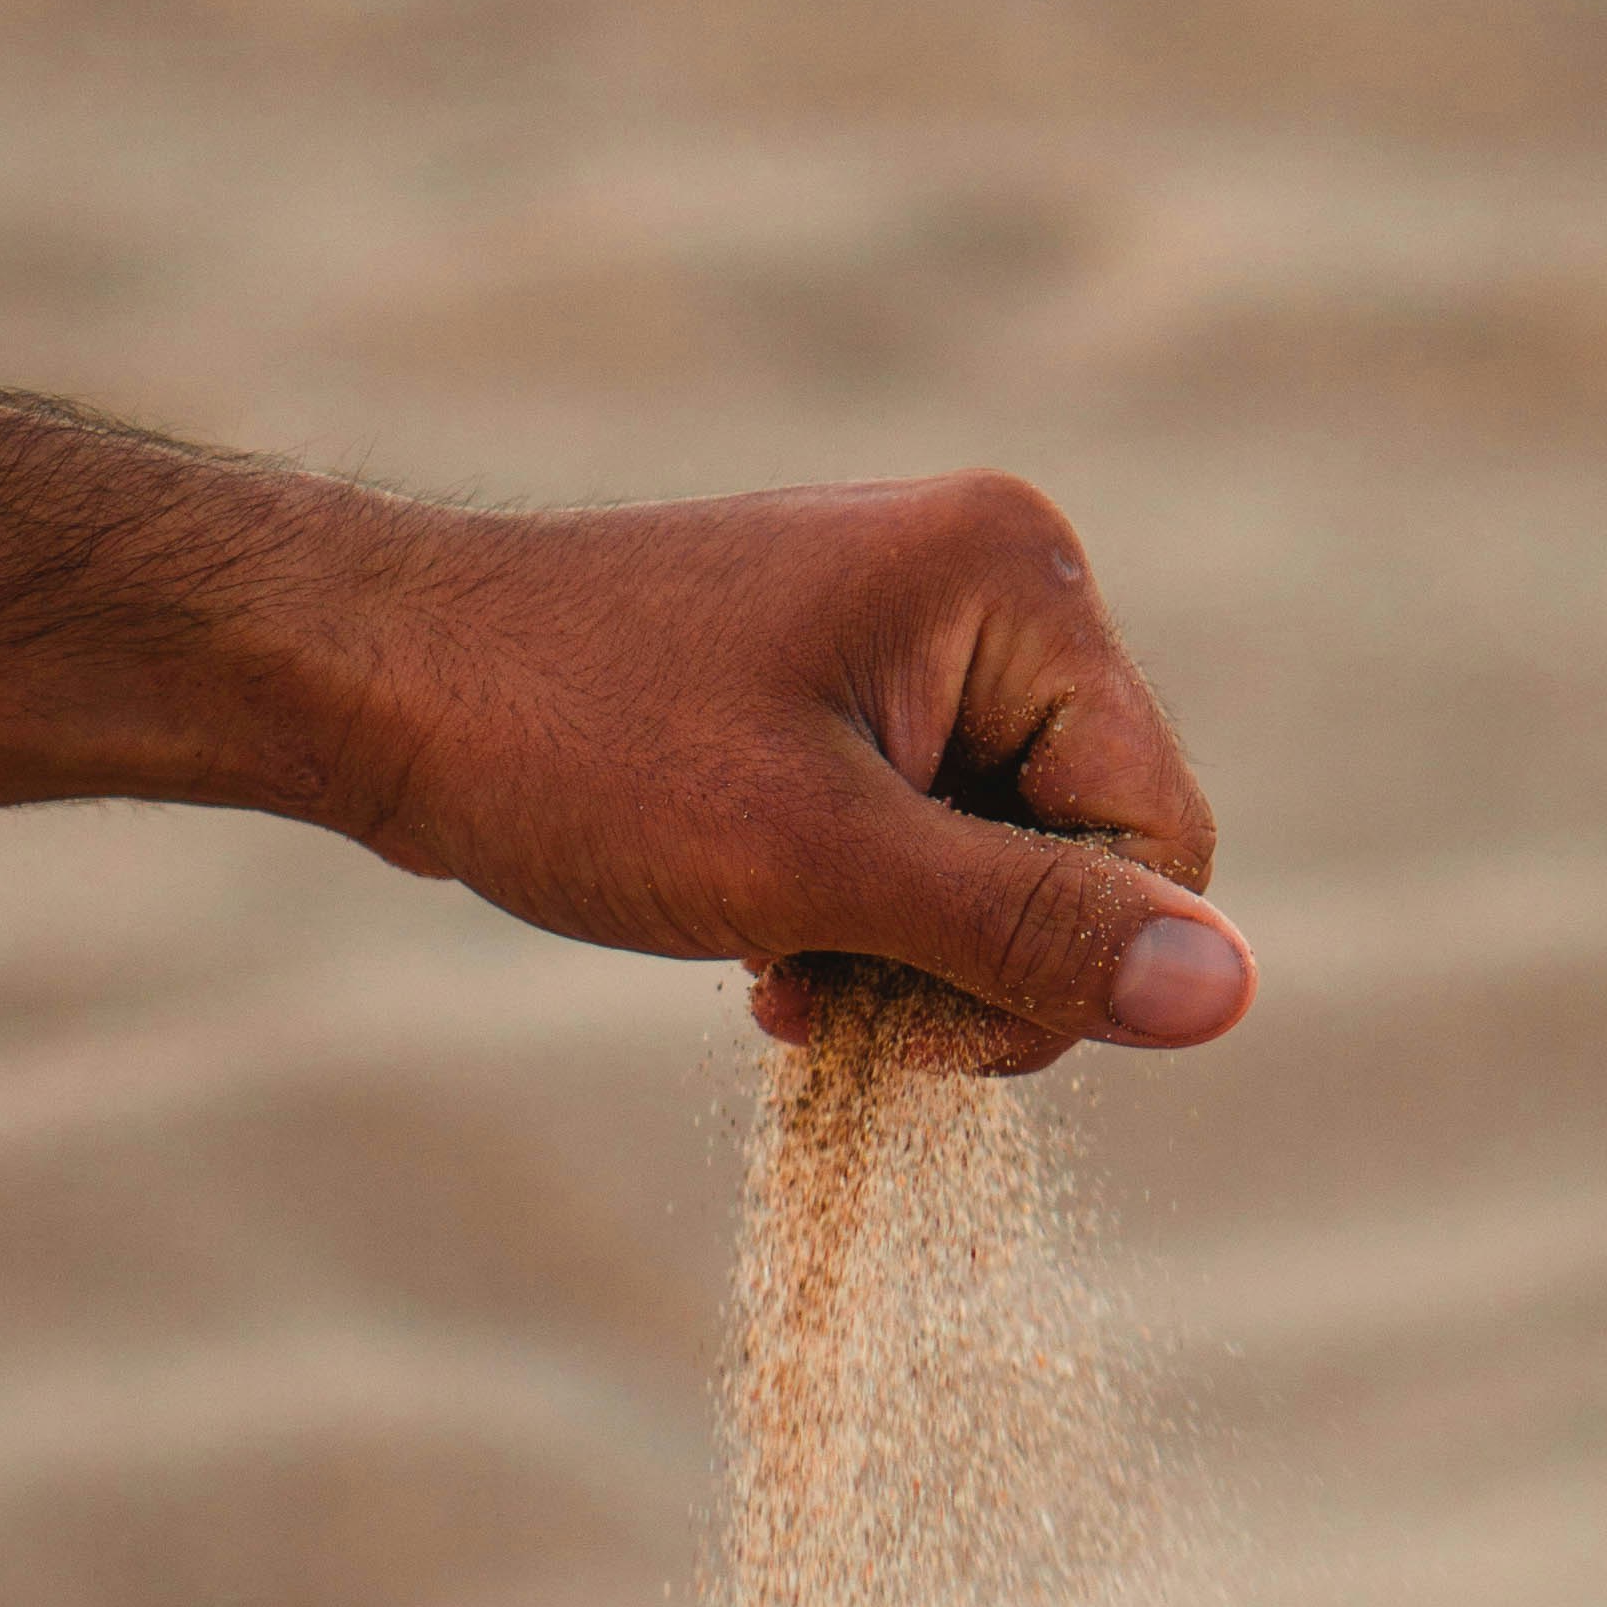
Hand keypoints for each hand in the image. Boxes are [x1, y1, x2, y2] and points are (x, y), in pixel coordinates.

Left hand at [325, 469, 1251, 1074]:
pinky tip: (760, 952)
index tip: (907, 1023)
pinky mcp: (843, 686)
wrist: (375, 683)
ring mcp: (913, 631)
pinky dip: (859, 917)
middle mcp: (989, 584)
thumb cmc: (577, 753)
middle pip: (1087, 847)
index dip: (1061, 962)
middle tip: (819, 1002)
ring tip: (773, 974)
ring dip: (906, 954)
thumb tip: (1232, 995)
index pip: (1155, 829)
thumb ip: (1026, 932)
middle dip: (970, 959)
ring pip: (1001, 862)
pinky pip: (924, 837)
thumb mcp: (815, 866)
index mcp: (1014, 584)